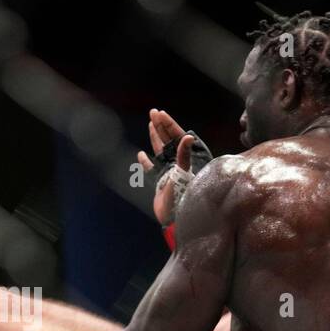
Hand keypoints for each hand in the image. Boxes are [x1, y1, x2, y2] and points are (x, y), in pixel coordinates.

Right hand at [136, 109, 212, 224]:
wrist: (176, 218)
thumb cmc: (184, 196)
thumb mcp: (184, 173)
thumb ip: (184, 155)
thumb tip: (188, 136)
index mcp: (184, 159)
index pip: (176, 136)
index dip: (168, 124)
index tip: (160, 113)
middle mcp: (177, 163)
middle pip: (168, 140)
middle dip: (160, 126)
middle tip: (153, 112)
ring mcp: (168, 172)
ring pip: (160, 150)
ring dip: (155, 138)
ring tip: (151, 125)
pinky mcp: (161, 182)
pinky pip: (152, 169)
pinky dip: (146, 162)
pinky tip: (141, 154)